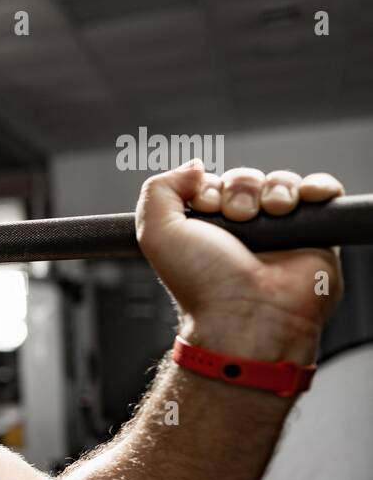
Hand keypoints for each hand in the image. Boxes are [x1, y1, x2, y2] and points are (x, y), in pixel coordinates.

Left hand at [135, 159, 344, 364]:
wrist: (248, 314)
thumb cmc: (202, 283)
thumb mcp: (157, 233)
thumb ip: (158, 190)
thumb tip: (194, 166)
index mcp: (207, 230)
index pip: (213, 184)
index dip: (210, 188)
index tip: (207, 208)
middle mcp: (243, 230)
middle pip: (247, 180)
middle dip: (241, 189)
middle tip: (239, 217)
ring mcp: (281, 231)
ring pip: (282, 182)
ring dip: (275, 189)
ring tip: (273, 213)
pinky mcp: (318, 235)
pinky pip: (323, 193)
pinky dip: (316, 187)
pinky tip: (304, 198)